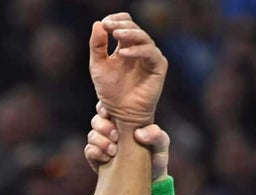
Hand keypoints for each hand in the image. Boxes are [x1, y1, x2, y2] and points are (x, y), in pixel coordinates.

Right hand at [85, 103, 169, 180]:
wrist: (148, 179)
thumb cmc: (156, 158)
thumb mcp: (161, 145)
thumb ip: (156, 135)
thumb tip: (139, 134)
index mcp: (124, 120)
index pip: (108, 107)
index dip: (105, 108)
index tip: (109, 115)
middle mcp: (111, 129)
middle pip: (97, 120)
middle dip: (104, 127)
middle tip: (116, 136)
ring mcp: (102, 143)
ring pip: (92, 135)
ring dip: (100, 141)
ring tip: (114, 151)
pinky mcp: (96, 158)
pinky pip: (88, 150)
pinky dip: (95, 152)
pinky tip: (107, 158)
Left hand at [88, 13, 166, 127]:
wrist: (121, 113)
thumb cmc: (110, 91)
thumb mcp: (98, 66)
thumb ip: (97, 45)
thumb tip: (98, 23)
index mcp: (127, 46)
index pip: (125, 24)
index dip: (116, 20)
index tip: (104, 23)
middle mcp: (140, 49)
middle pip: (134, 28)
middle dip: (120, 25)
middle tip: (108, 25)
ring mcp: (150, 57)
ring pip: (144, 38)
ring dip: (129, 34)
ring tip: (116, 34)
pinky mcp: (159, 66)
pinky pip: (151, 53)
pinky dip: (137, 51)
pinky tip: (123, 53)